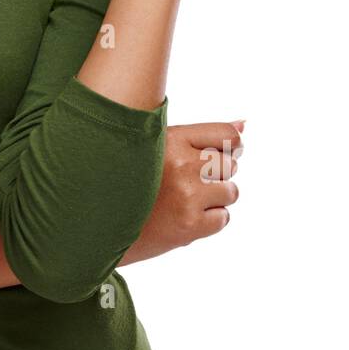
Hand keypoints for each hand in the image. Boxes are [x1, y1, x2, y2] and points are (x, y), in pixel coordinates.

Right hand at [117, 120, 242, 264]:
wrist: (103, 225)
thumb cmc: (133, 180)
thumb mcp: (159, 148)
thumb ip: (200, 136)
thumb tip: (244, 124)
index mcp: (170, 139)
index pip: (226, 134)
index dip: (231, 145)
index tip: (222, 154)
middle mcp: (181, 164)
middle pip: (231, 164)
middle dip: (217, 174)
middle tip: (188, 182)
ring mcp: (187, 195)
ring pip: (231, 192)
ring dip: (215, 198)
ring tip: (185, 200)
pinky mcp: (190, 224)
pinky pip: (224, 218)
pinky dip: (210, 220)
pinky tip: (184, 217)